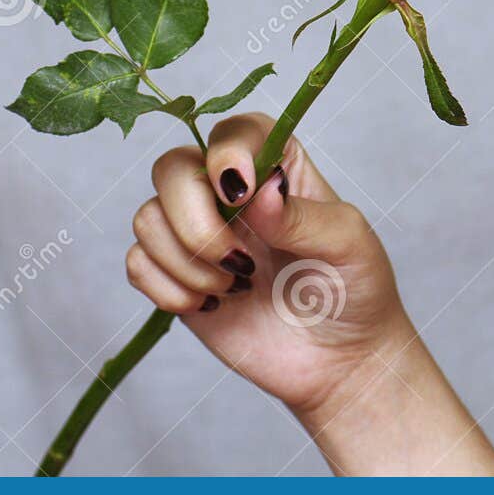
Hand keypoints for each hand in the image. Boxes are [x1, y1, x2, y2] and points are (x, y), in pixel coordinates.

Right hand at [128, 112, 413, 417]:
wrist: (338, 361)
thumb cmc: (356, 290)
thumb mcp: (349, 245)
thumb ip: (303, 216)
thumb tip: (258, 191)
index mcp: (280, 168)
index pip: (234, 132)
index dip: (225, 154)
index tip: (239, 192)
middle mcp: (233, 195)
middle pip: (172, 168)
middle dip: (194, 218)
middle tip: (239, 260)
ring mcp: (201, 235)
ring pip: (147, 216)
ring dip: (186, 260)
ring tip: (235, 287)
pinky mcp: (178, 278)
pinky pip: (137, 263)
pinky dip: (168, 288)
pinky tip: (213, 306)